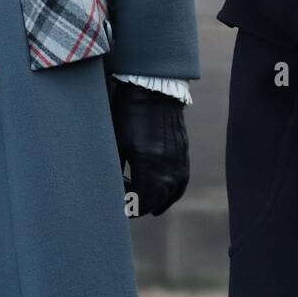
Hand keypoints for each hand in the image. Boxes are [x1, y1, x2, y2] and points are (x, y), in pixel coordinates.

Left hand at [109, 82, 189, 215]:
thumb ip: (116, 171)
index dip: (127, 206)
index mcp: (149, 166)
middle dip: (139, 205)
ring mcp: (179, 163)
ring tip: (141, 201)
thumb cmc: (129, 114)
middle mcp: (168, 169)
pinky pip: (179, 185)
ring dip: (154, 202)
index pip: (140, 202)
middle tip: (125, 202)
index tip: (117, 203)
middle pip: (155, 202)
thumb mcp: (117, 143)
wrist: (154, 90)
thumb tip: (113, 192)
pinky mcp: (184, 156)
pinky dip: (169, 194)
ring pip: (168, 196)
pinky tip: (161, 196)